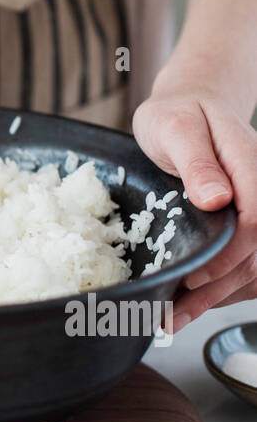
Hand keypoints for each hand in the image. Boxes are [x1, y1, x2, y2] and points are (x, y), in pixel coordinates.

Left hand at [132, 88, 256, 331]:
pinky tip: (193, 301)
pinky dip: (223, 286)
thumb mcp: (176, 127)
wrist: (191, 103)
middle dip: (217, 290)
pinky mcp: (248, 221)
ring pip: (255, 264)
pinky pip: (248, 261)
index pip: (255, 221)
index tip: (192, 277)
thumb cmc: (179, 112)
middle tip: (173, 315)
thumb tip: (216, 197)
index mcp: (251, 166)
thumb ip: (197, 161)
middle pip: (256, 252)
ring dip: (218, 296)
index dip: (227, 256)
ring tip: (175, 318)